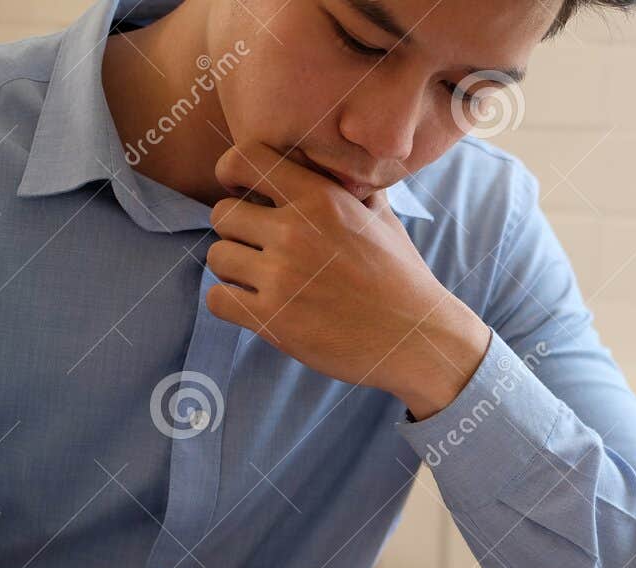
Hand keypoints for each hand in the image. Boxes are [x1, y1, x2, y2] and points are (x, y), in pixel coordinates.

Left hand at [205, 141, 489, 417]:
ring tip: (264, 282)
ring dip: (235, 270)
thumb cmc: (402, 279)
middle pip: (222, 214)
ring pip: (218, 257)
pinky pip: (217, 300)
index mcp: (321, 199)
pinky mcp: (274, 320)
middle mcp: (296, 232)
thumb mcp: (383, 219)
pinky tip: (257, 307)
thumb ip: (349, 187)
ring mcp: (282, 277)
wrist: (418, 340)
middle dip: (238, 232)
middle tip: (262, 250)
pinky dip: (230, 304)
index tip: (241, 191)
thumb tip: (334, 161)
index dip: (232, 173)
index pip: (243, 159)